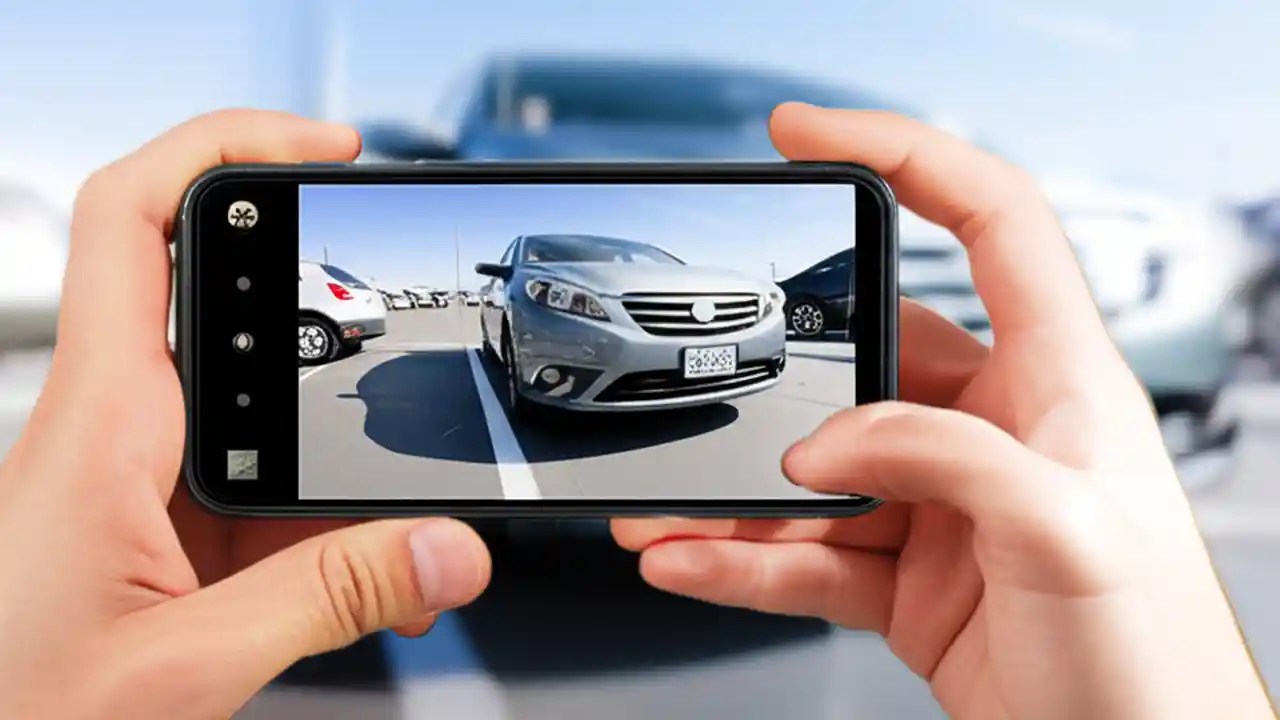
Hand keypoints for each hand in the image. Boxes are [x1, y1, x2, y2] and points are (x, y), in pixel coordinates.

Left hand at [0, 111, 491, 718]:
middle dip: (320, 294)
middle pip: (215, 294)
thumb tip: (446, 547)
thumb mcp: (181, 667)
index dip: (225, 148)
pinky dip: (332, 523)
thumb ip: (329, 600)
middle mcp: (115, 431)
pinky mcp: (161, 527)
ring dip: (341, 442)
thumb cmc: (8, 714)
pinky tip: (374, 577)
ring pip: (259, 405)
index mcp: (100, 427)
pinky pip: (264, 490)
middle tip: (397, 299)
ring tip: (407, 507)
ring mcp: (140, 479)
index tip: (324, 148)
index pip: (135, 222)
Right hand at [614, 103, 1272, 718]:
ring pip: (816, 472)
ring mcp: (942, 507)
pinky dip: (744, 558)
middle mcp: (993, 432)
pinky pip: (806, 553)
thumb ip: (943, 460)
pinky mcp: (907, 579)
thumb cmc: (1155, 660)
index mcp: (1056, 381)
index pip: (986, 220)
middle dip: (772, 381)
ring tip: (667, 512)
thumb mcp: (1067, 532)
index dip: (901, 157)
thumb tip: (825, 443)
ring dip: (736, 494)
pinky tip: (694, 560)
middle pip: (862, 361)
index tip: (806, 136)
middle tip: (704, 394)